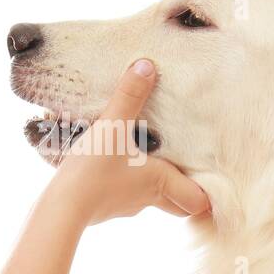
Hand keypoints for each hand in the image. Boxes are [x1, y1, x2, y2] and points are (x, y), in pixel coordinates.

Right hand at [48, 59, 210, 226]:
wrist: (60, 208)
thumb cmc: (93, 170)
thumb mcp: (113, 126)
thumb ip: (129, 95)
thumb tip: (147, 66)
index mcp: (161, 181)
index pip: (198, 201)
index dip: (209, 195)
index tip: (214, 182)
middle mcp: (147, 197)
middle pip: (178, 205)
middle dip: (184, 189)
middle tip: (187, 169)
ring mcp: (124, 205)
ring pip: (150, 197)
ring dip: (152, 180)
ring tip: (147, 156)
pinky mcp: (103, 206)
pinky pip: (123, 195)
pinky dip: (124, 181)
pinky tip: (112, 163)